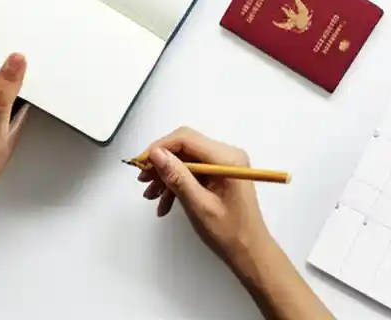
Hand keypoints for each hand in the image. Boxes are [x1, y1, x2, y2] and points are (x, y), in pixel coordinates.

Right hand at [137, 127, 270, 273]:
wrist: (249, 251)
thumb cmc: (230, 232)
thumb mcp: (198, 205)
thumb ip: (177, 177)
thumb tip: (157, 154)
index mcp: (227, 159)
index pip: (186, 139)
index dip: (160, 148)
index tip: (141, 163)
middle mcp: (228, 156)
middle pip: (185, 148)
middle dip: (162, 164)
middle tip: (143, 181)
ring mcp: (224, 165)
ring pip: (186, 161)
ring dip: (167, 177)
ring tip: (151, 196)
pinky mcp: (221, 175)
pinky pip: (193, 172)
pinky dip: (177, 185)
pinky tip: (165, 204)